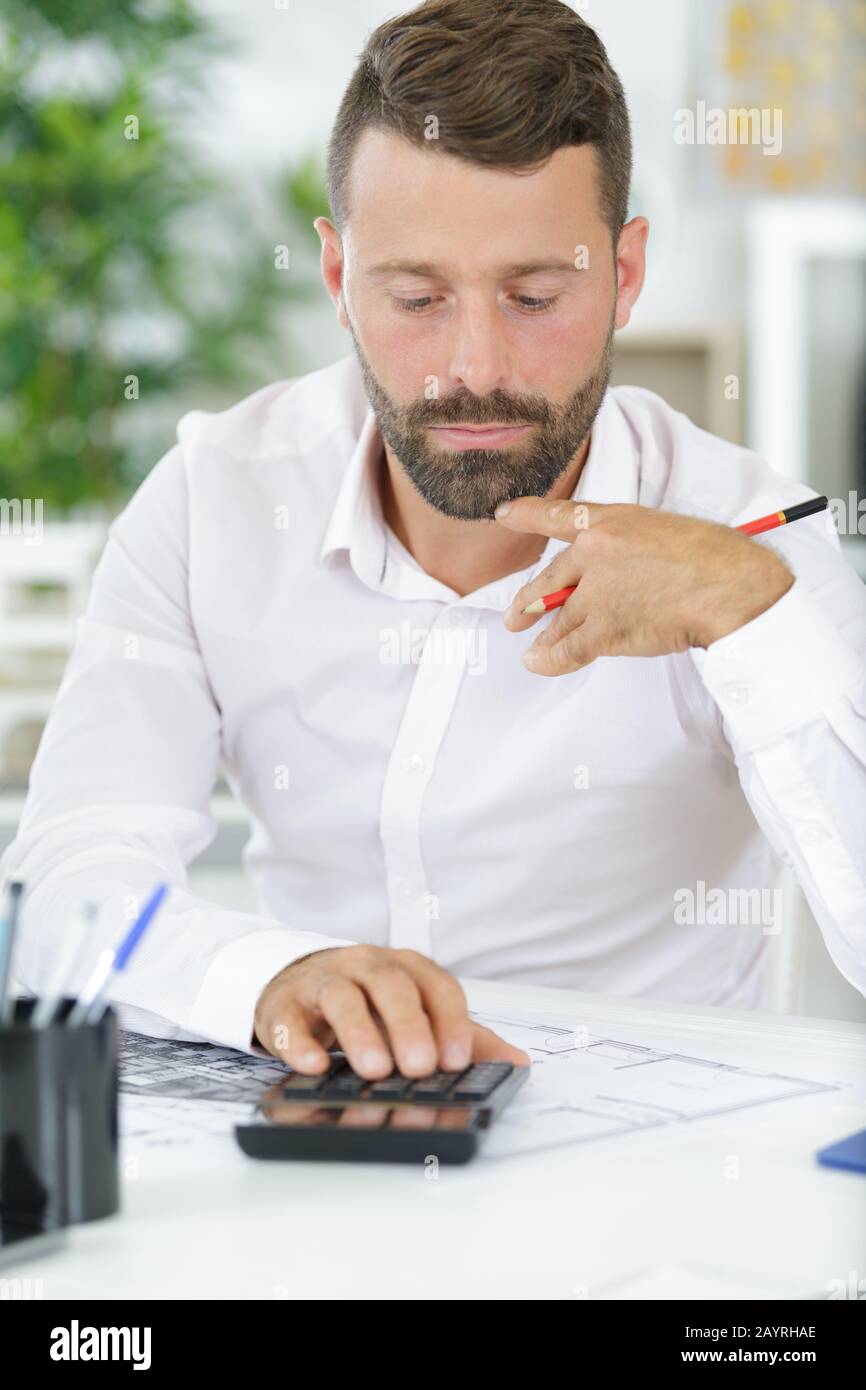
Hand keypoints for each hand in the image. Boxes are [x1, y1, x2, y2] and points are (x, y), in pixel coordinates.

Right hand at [253, 945, 529, 1077]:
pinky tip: (312, 1066)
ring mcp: (323, 982)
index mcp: (406, 967)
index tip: (455, 1061)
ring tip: (374, 1070)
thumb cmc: (369, 1002)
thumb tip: (517, 1061)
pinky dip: (298, 1042)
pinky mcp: (284, 1005)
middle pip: (390, 985)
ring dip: (359, 1033)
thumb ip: (464, 1037)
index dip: (449, 1021)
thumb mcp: (418, 1014)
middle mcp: (366, 966)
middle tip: (419, 1067)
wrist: (299, 983)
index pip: (436, 986)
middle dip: (407, 1025)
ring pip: (341, 996)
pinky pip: (288, 1019)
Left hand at [495, 498, 793, 674]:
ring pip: (557, 618)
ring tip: (530, 648)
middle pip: (550, 580)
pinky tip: (539, 662)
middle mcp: (595, 554)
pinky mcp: (605, 629)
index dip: (526, 515)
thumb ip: (629, 547)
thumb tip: (614, 573)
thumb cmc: (713, 560)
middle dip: (529, 601)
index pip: (557, 515)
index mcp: (610, 522)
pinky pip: (567, 648)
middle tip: (516, 615)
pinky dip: (550, 659)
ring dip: (542, 635)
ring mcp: (597, 592)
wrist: (731, 589)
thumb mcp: (664, 531)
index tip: (505, 515)